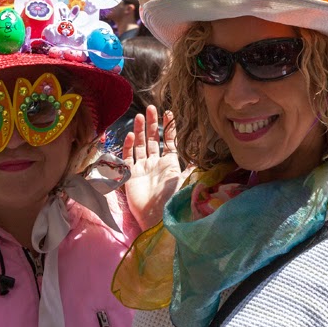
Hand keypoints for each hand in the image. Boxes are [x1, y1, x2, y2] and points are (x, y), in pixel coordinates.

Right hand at [123, 105, 185, 230]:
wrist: (157, 218)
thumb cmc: (173, 200)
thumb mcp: (186, 181)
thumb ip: (190, 169)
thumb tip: (199, 158)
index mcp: (170, 164)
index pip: (169, 141)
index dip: (169, 127)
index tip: (168, 112)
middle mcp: (156, 164)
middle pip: (153, 140)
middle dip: (152, 124)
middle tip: (150, 108)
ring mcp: (142, 169)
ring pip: (140, 146)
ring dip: (139, 131)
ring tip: (139, 116)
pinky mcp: (130, 176)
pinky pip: (128, 158)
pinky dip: (128, 147)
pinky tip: (130, 135)